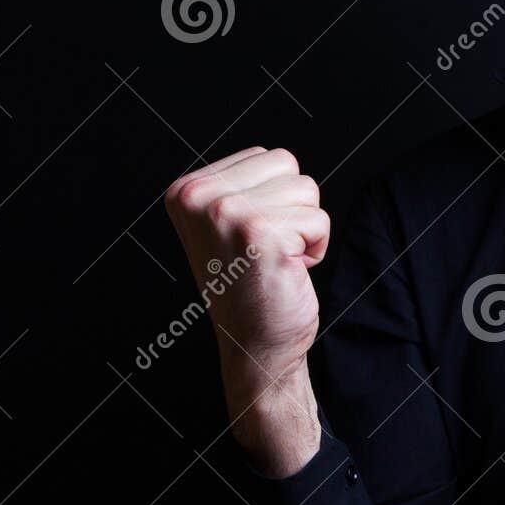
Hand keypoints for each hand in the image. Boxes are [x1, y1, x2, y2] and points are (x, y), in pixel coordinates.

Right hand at [163, 146, 328, 474]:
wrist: (255, 347)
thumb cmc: (251, 285)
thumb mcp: (229, 225)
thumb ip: (241, 187)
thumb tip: (274, 158)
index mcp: (186, 190)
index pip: (266, 157)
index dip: (274, 199)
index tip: (250, 238)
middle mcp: (198, 197)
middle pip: (287, 165)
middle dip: (292, 208)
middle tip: (267, 249)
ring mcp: (225, 214)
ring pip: (305, 189)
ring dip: (304, 228)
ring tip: (276, 260)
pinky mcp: (259, 235)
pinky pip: (318, 220)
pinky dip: (315, 248)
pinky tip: (287, 272)